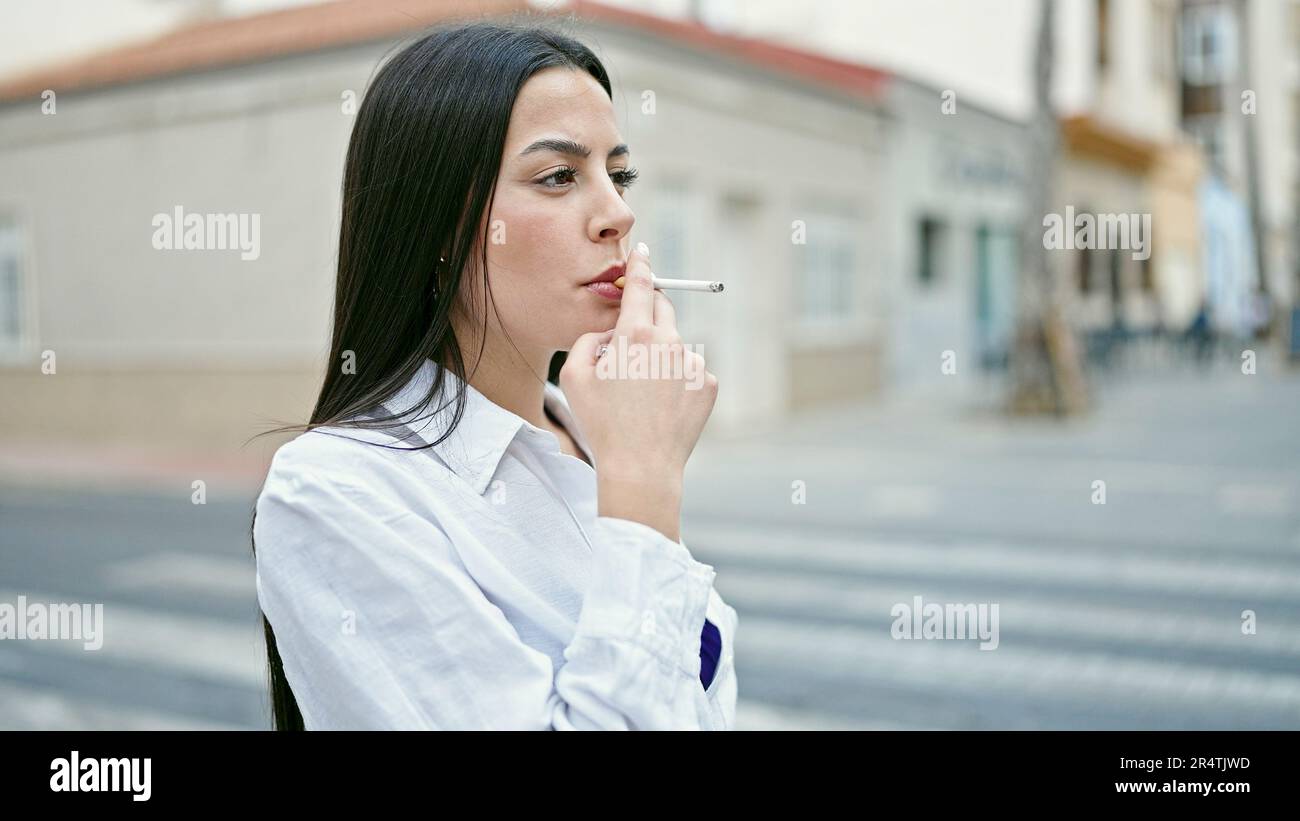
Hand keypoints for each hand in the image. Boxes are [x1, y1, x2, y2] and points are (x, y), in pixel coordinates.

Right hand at [560, 242, 717, 539]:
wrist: (641, 468)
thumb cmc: (602, 424)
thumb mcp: (574, 376)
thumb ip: (588, 339)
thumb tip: (610, 332)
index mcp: (635, 334)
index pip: (640, 286)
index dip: (640, 266)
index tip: (643, 252)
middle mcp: (669, 341)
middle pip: (662, 309)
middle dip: (647, 314)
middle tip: (631, 340)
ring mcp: (693, 363)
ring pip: (675, 344)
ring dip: (660, 356)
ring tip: (642, 394)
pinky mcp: (708, 384)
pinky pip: (690, 370)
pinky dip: (676, 380)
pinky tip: (661, 406)